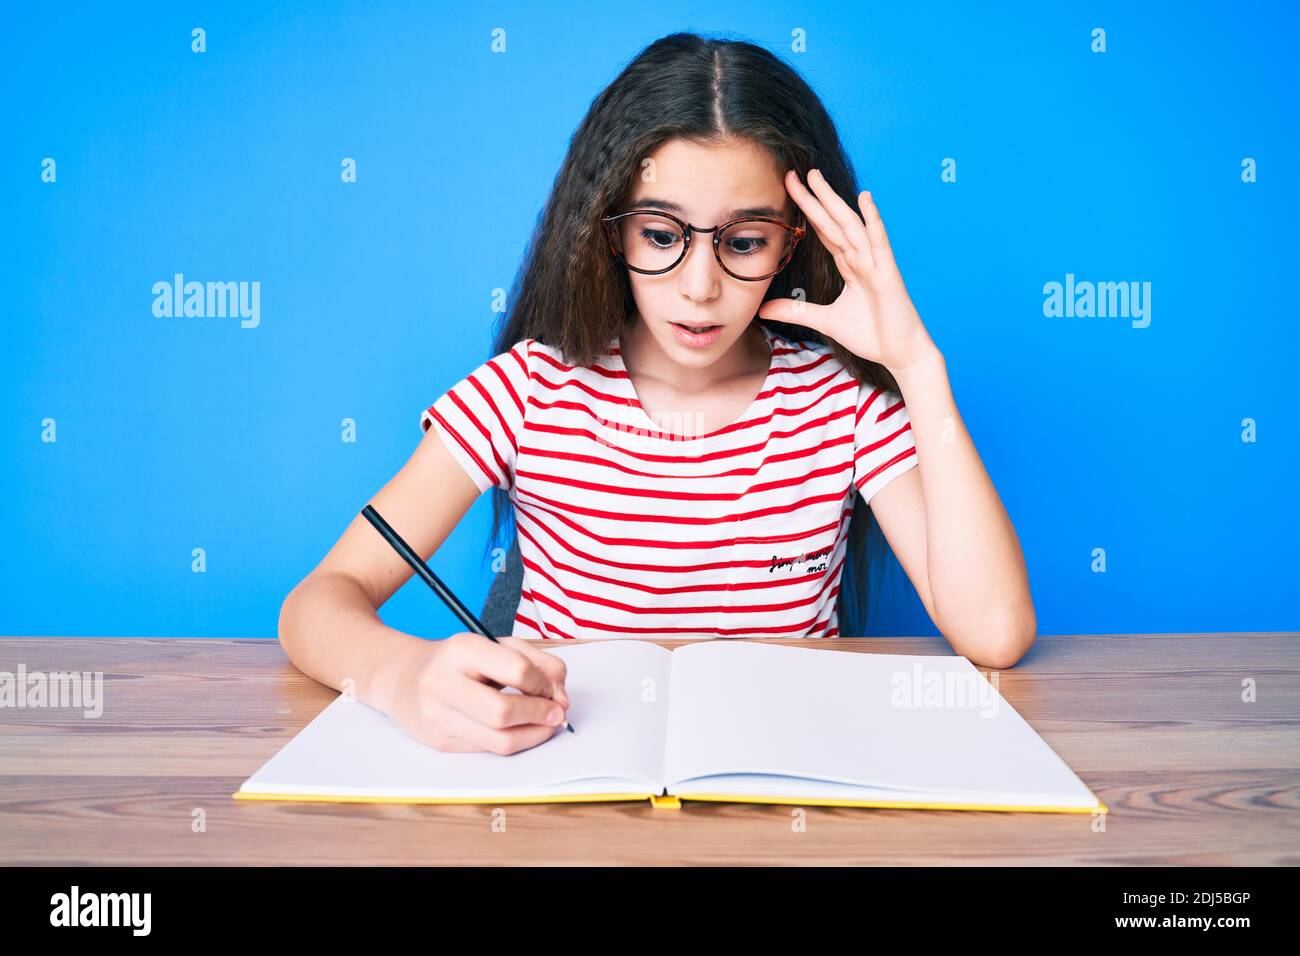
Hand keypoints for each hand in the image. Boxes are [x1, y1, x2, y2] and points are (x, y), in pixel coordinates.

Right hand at [379, 632, 569, 754]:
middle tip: (557, 713)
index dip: (544, 684)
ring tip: (545, 724)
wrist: (401, 676)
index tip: (553, 688)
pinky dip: (514, 742)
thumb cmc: (458, 660)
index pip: (518, 671)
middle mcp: (443, 682)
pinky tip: (520, 730)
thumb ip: (537, 662)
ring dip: (534, 735)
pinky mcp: (438, 742)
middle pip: (504, 712)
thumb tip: (560, 695)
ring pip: (499, 740)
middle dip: (540, 715)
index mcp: (462, 650)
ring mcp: (437, 716)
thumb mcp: (496, 645)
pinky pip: (488, 750)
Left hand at [759, 168, 936, 373]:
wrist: (900, 353)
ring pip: (850, 226)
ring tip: (817, 179)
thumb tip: (764, 310)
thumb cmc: (871, 334)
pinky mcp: (888, 274)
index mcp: (850, 266)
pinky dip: (873, 221)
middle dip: (814, 198)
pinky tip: (865, 199)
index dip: (807, 212)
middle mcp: (862, 258)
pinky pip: (879, 243)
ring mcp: (876, 263)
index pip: (824, 232)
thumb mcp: (825, 321)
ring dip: (834, 202)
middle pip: (833, 222)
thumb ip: (797, 311)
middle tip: (794, 174)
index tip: (789, 192)